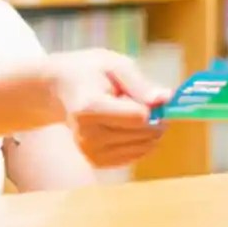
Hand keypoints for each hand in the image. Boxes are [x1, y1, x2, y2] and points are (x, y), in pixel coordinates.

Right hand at [45, 49, 172, 168]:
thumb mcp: (115, 65)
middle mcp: (87, 134)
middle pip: (142, 134)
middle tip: (150, 104)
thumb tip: (165, 99)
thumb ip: (140, 84)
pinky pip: (134, 156)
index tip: (155, 98)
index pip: (138, 117)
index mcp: (90, 107)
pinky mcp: (96, 161)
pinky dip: (141, 143)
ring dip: (149, 132)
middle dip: (155, 120)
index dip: (155, 108)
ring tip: (136, 113)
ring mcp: (90, 150)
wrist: (61, 89)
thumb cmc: (91, 72)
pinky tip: (131, 127)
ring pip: (141, 147)